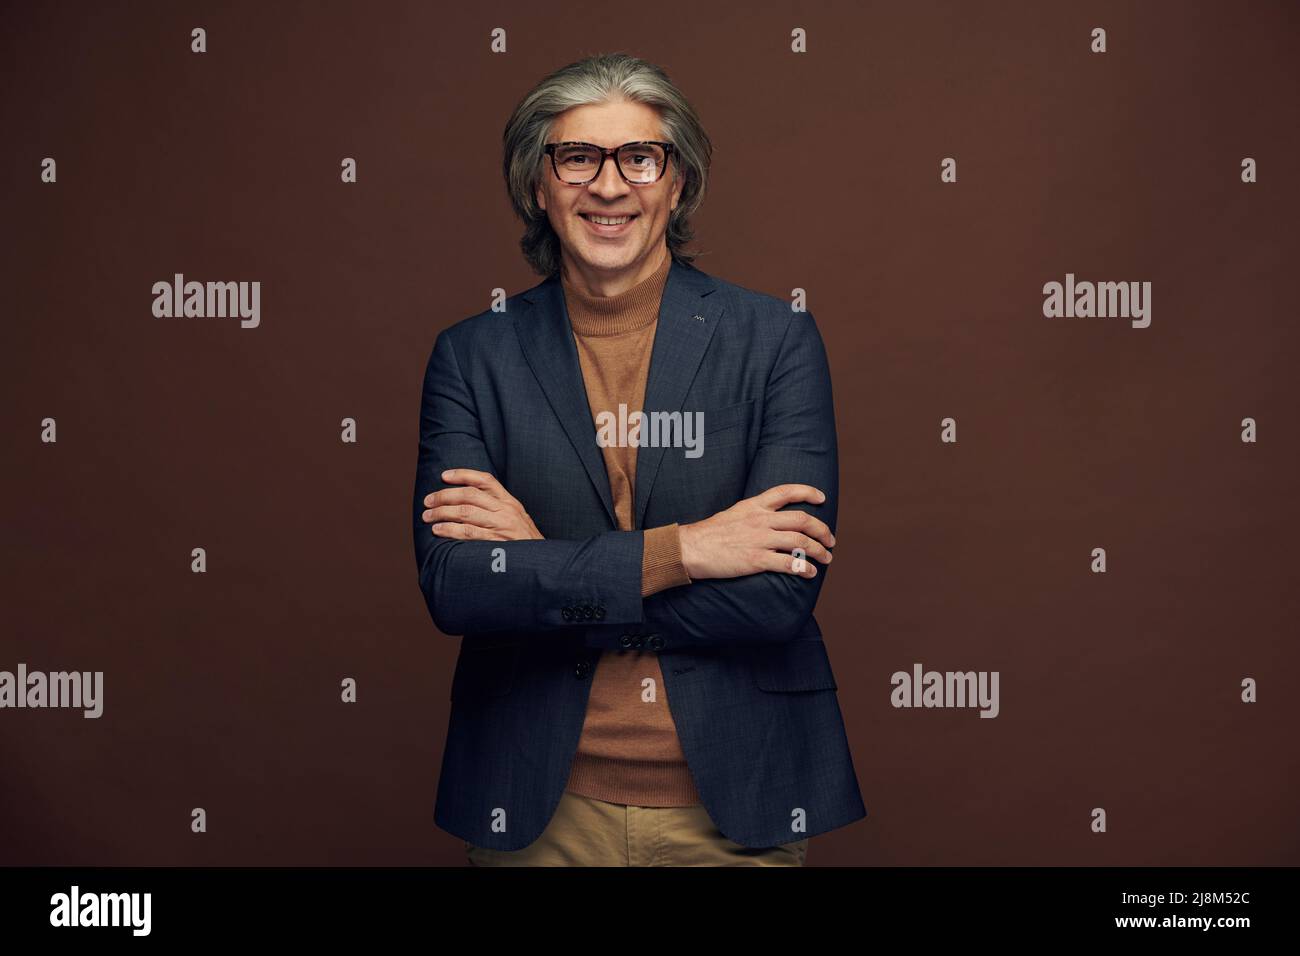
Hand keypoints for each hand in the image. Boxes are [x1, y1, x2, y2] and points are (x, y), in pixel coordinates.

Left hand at [422, 469, 543, 540]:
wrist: (543, 564)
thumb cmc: (525, 544)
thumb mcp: (517, 519)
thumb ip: (498, 509)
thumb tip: (468, 502)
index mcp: (510, 502)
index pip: (485, 480)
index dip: (462, 474)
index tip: (443, 476)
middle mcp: (506, 511)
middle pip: (469, 495)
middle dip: (444, 496)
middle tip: (428, 501)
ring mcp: (501, 526)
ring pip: (465, 512)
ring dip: (442, 513)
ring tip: (428, 517)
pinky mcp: (496, 543)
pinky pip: (468, 533)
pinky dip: (450, 530)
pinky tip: (438, 530)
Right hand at [678, 484, 834, 579]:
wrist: (690, 548)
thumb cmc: (709, 533)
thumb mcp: (734, 513)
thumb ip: (754, 513)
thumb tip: (771, 519)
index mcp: (754, 506)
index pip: (786, 491)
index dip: (808, 492)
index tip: (821, 498)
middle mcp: (760, 520)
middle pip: (802, 520)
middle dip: (822, 530)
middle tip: (830, 540)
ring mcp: (759, 540)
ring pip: (800, 542)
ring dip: (818, 551)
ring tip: (826, 558)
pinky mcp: (756, 560)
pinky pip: (788, 563)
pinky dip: (803, 568)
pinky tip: (810, 573)